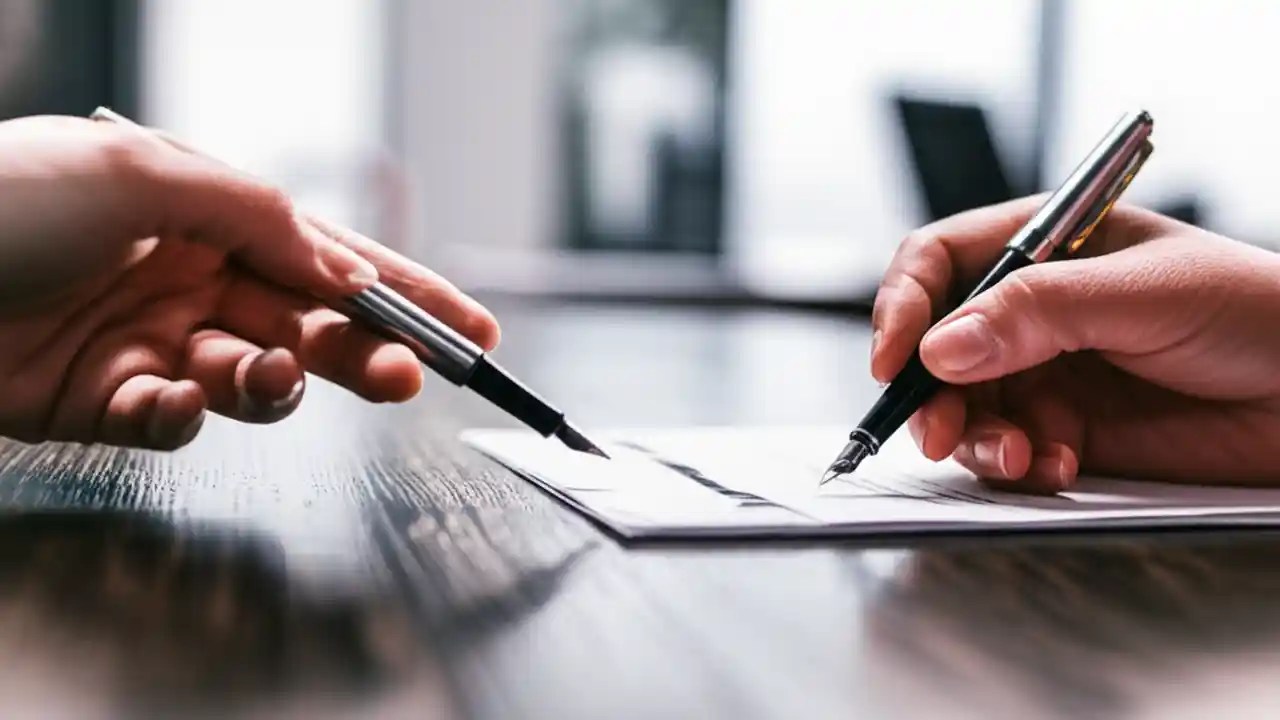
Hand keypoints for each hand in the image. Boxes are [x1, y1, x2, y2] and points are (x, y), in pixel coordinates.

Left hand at [0, 116, 498, 448]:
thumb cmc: (3, 200)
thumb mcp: (147, 172)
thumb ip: (262, 220)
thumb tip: (347, 272)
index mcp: (208, 213)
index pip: (331, 256)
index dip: (407, 293)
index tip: (470, 332)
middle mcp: (189, 277)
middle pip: (308, 326)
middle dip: (361, 352)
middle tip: (404, 377)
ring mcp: (149, 341)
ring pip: (250, 381)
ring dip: (267, 386)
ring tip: (253, 376)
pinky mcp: (103, 402)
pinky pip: (167, 421)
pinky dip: (173, 417)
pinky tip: (156, 398)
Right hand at [873, 196, 1279, 492]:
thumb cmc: (1253, 312)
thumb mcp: (1143, 292)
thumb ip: (1038, 313)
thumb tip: (940, 348)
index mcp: (1044, 247)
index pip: (940, 262)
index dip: (903, 304)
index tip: (896, 357)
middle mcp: (1032, 310)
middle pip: (936, 345)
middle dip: (930, 391)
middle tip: (941, 431)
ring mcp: (1045, 372)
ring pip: (964, 406)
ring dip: (974, 437)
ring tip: (1018, 458)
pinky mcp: (1065, 431)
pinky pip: (1008, 451)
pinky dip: (1020, 465)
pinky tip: (1060, 466)